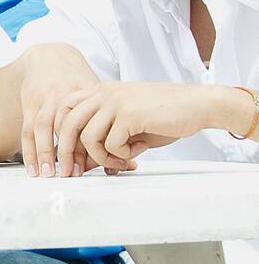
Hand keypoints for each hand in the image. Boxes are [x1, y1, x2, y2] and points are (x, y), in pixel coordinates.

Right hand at [16, 43, 123, 176]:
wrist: (51, 56)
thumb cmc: (80, 83)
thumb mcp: (101, 97)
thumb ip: (114, 131)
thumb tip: (131, 165)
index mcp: (90, 92)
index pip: (96, 123)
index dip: (101, 146)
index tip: (107, 168)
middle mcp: (66, 92)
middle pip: (68, 125)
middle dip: (69, 152)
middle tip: (72, 175)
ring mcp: (45, 96)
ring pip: (43, 126)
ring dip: (45, 152)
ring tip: (48, 174)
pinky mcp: (29, 102)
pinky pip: (27, 129)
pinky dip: (29, 151)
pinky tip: (33, 168)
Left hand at [53, 81, 227, 173]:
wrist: (200, 105)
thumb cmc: (165, 116)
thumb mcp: (129, 125)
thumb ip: (106, 139)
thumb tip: (88, 165)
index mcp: (102, 90)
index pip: (65, 109)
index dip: (62, 135)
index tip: (69, 158)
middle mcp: (105, 92)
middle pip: (68, 124)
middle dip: (67, 153)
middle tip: (73, 172)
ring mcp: (116, 101)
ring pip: (88, 137)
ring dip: (102, 158)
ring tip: (120, 162)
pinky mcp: (130, 114)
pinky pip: (111, 144)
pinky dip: (121, 155)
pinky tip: (137, 151)